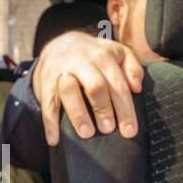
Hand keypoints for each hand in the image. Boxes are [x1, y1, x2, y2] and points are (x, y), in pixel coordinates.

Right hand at [32, 31, 144, 145]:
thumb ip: (132, 67)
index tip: (130, 131)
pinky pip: (47, 103)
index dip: (125, 109)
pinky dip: (50, 123)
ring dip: (78, 113)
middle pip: (95, 86)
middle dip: (103, 109)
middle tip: (108, 129)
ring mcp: (61, 70)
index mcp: (103, 56)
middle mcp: (82, 61)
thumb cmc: (94, 56)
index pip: (117, 84)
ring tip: (87, 133)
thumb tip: (137, 88)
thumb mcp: (116, 52)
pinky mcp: (45, 81)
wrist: (60, 43)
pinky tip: (54, 139)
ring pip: (69, 90)